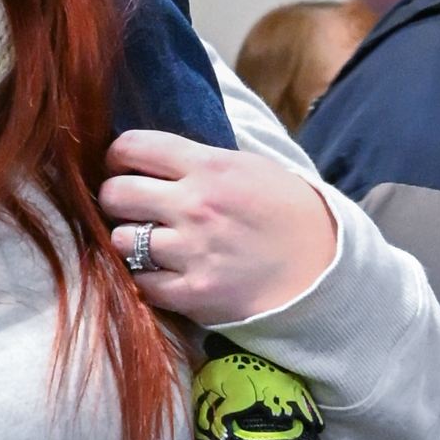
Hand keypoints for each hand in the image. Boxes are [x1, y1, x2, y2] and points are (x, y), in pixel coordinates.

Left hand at [101, 131, 338, 326]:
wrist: (324, 271)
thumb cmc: (288, 214)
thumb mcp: (250, 168)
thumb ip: (199, 160)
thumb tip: (150, 155)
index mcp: (210, 167)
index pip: (132, 146)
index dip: (118, 155)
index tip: (121, 165)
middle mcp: (195, 206)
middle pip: (115, 194)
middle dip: (115, 198)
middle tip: (129, 206)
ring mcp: (191, 252)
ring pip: (121, 240)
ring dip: (128, 240)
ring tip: (148, 242)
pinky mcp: (192, 293)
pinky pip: (140, 281)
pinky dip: (146, 277)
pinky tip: (163, 271)